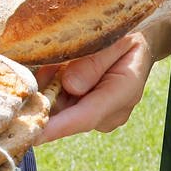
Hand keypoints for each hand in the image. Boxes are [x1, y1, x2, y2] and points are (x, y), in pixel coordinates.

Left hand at [35, 32, 150, 142]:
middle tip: (31, 76)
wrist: (139, 43)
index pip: (86, 116)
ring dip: (48, 88)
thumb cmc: (127, 35)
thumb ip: (94, 62)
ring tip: (54, 62)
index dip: (58, 127)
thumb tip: (70, 86)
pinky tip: (54, 68)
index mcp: (123, 91)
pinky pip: (62, 103)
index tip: (33, 136)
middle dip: (44, 99)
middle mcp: (111, 111)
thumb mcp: (115, 39)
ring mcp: (99, 113)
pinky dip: (51, 87)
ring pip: (61, 108)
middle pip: (68, 115)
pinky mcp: (87, 109)